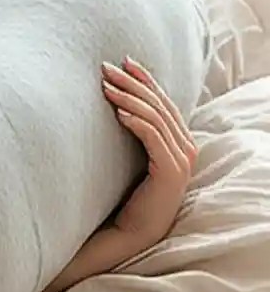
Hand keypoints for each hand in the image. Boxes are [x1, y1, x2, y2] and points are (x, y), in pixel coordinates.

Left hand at [101, 56, 196, 245]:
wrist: (130, 230)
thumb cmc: (125, 193)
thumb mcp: (132, 156)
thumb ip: (135, 132)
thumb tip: (114, 99)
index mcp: (180, 140)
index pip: (164, 101)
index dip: (146, 79)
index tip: (124, 61)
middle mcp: (186, 147)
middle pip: (160, 105)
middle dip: (133, 83)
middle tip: (106, 68)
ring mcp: (182, 160)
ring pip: (156, 118)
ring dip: (129, 99)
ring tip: (105, 87)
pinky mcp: (171, 172)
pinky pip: (154, 138)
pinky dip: (136, 122)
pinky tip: (118, 113)